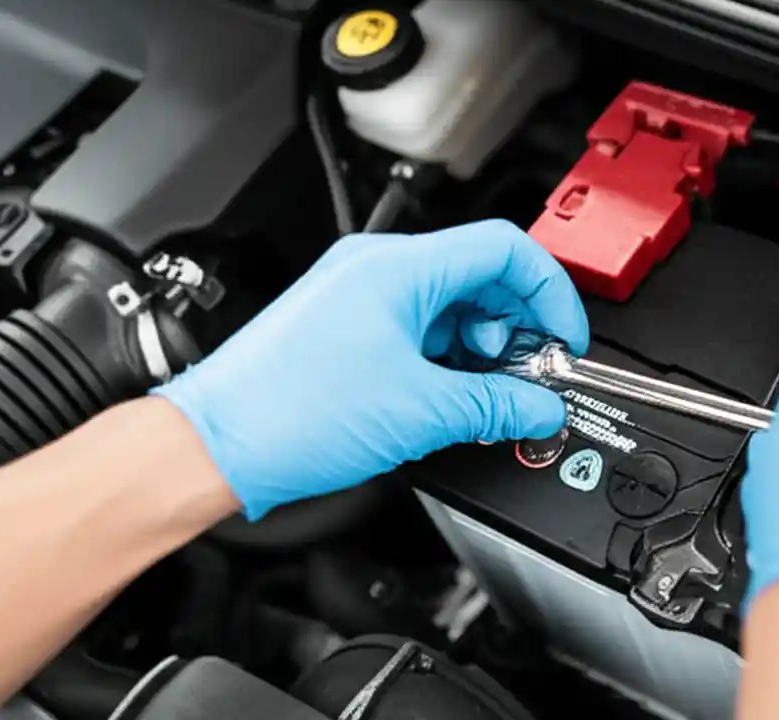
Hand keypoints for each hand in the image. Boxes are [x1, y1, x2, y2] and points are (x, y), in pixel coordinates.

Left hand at [154, 220, 588, 519]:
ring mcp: (358, 293)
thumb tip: (540, 407)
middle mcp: (376, 268)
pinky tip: (453, 395)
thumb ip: (497, 404)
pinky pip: (419, 325)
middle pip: (481, 276)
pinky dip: (448, 357)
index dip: (550, 293)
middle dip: (516, 327)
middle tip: (531, 376)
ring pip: (451, 303)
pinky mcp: (346, 324)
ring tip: (488, 394)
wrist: (215, 445)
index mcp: (398, 267)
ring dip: (481, 347)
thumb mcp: (420, 412)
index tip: (563, 340)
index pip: (505, 250)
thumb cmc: (287, 415)